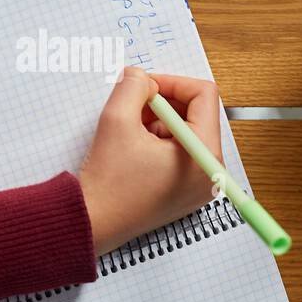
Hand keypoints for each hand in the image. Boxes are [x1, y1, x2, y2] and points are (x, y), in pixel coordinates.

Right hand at [78, 67, 223, 255]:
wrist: (92, 223)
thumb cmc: (107, 183)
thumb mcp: (117, 119)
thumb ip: (134, 85)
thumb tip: (143, 77)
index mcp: (203, 154)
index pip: (204, 96)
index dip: (172, 83)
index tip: (145, 88)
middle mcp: (209, 172)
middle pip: (196, 114)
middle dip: (162, 105)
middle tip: (132, 109)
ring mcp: (199, 185)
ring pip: (184, 132)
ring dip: (156, 123)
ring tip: (128, 135)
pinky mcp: (184, 192)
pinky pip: (178, 152)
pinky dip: (156, 142)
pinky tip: (132, 152)